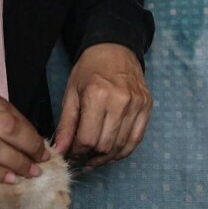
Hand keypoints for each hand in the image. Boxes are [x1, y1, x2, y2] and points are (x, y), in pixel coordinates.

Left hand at [53, 43, 150, 165]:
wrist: (115, 49)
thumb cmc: (90, 69)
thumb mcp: (71, 93)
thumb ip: (66, 124)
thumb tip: (60, 151)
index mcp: (97, 95)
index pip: (87, 139)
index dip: (77, 152)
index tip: (71, 153)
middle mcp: (120, 101)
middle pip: (105, 145)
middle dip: (90, 157)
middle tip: (81, 157)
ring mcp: (137, 104)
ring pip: (121, 146)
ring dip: (106, 158)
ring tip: (94, 158)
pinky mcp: (147, 107)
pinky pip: (136, 139)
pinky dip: (123, 151)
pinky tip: (111, 153)